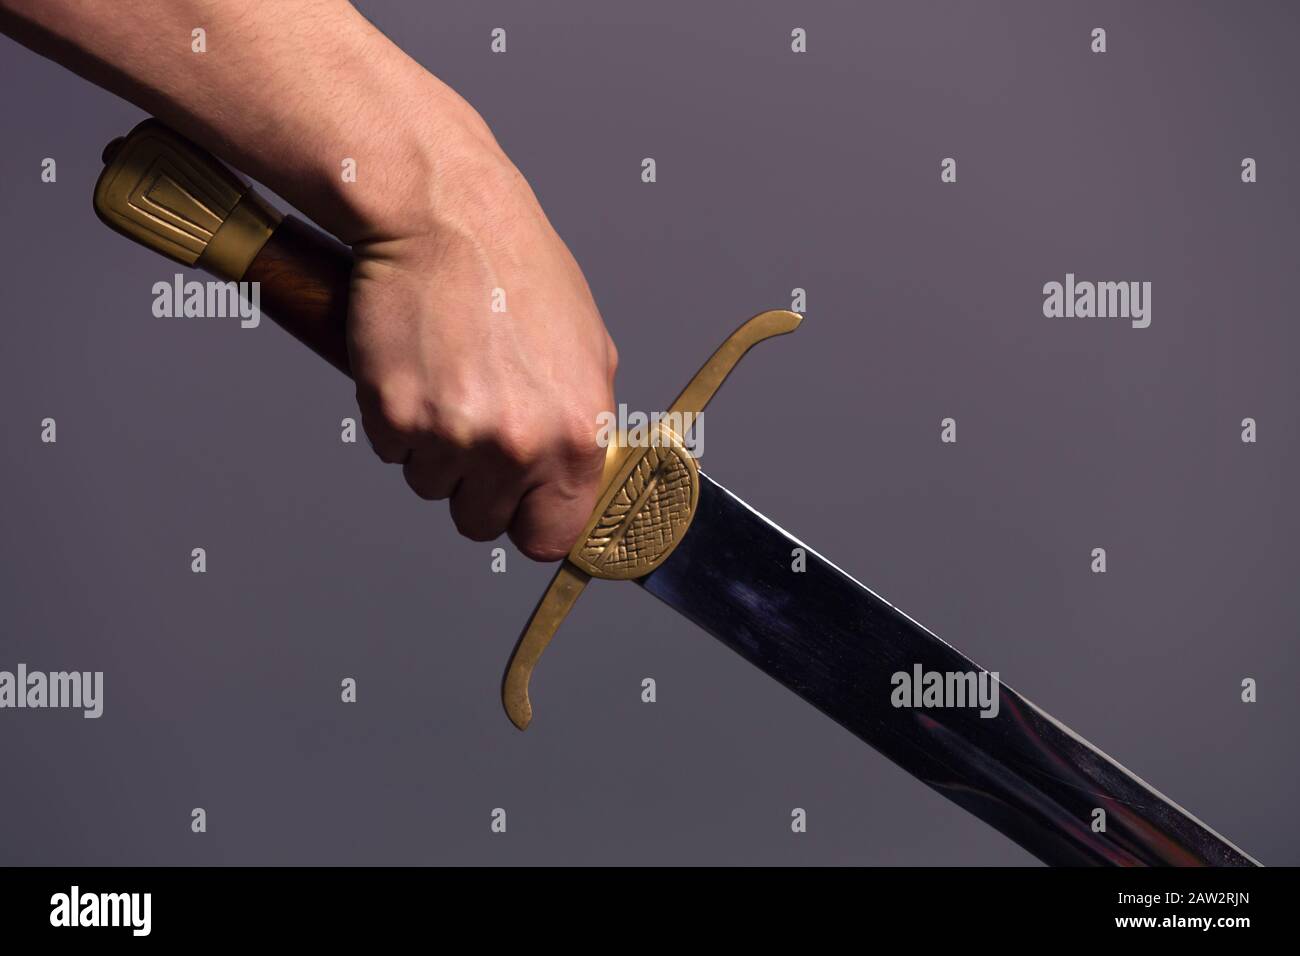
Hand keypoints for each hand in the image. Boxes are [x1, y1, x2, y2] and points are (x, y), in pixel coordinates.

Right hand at [346, 114, 617, 559]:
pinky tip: (415, 366)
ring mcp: (453, 435)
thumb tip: (577, 480)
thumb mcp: (587, 351)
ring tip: (447, 378)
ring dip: (433, 448)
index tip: (519, 502)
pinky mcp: (394, 416)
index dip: (529, 519)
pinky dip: (395, 417)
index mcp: (575, 436)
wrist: (446, 216)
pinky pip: (391, 451)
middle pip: (482, 523)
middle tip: (474, 422)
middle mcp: (518, 446)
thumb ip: (582, 426)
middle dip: (475, 486)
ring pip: (431, 486)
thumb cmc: (517, 269)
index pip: (550, 537)